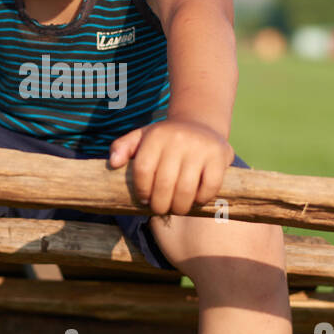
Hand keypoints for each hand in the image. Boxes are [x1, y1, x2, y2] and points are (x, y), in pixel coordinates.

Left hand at [107, 119, 234, 216]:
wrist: (201, 124)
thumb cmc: (166, 138)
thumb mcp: (142, 137)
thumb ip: (122, 147)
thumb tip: (113, 163)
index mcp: (157, 135)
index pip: (143, 170)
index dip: (142, 191)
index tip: (145, 200)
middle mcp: (179, 139)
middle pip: (164, 184)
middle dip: (160, 204)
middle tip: (160, 209)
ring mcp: (201, 148)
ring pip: (186, 190)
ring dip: (179, 207)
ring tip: (176, 209)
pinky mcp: (220, 156)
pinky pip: (209, 187)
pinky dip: (201, 200)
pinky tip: (195, 200)